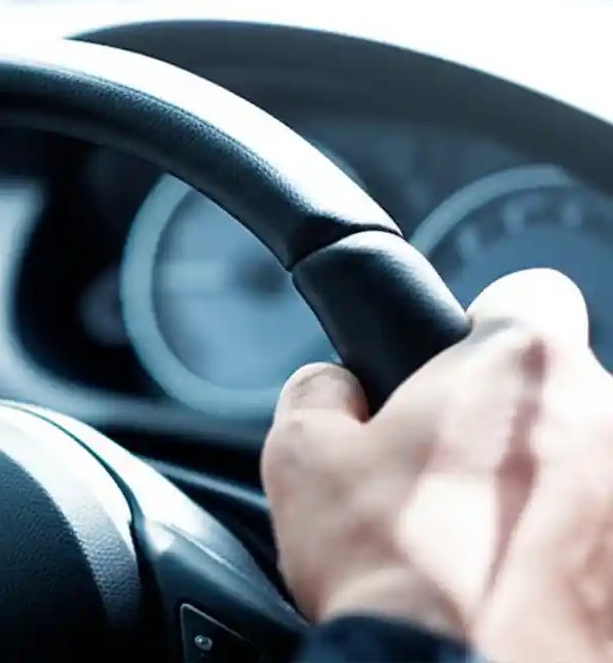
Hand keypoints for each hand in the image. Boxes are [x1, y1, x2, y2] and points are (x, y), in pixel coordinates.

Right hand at [262, 268, 612, 661]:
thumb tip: (333, 388)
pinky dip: (577, 552)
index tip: (452, 375)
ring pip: (591, 467)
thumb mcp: (300, 456)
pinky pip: (604, 536)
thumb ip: (319, 392)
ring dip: (548, 492)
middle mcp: (610, 415)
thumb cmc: (392, 568)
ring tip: (485, 548)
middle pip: (563, 392)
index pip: (528, 295)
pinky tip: (522, 588)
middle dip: (512, 425)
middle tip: (449, 478)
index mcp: (524, 365)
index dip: (479, 331)